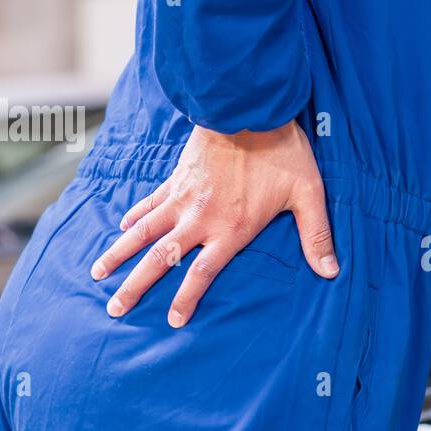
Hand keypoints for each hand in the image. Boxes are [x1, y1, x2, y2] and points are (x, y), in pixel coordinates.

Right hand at [90, 120, 336, 326]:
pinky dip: (133, 215)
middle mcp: (199, 219)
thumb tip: (332, 272)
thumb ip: (316, 236)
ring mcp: (182, 198)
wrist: (249, 109)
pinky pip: (149, 201)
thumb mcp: (308, 195)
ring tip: (98, 273)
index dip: (186, 299)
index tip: (173, 321)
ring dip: (119, 253)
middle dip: (135, 286)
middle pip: (160, 259)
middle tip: (115, 309)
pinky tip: (119, 227)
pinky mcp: (176, 178)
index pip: (201, 274)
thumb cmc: (283, 152)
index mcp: (230, 230)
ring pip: (142, 232)